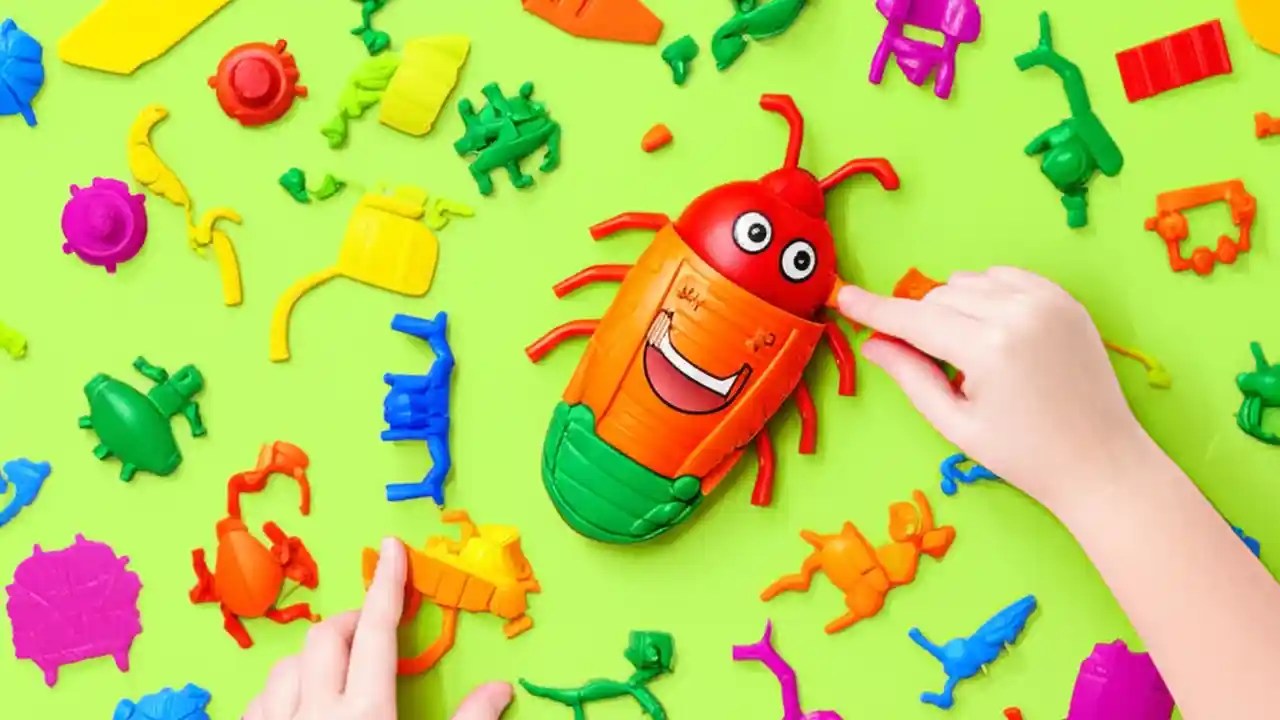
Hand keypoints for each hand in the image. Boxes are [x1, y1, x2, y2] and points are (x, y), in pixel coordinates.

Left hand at [243, 537, 513, 719]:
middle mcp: (314, 715)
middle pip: (327, 638)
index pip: (377, 631)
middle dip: (352, 621)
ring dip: (313, 659)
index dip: (387, 585)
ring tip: (337, 674)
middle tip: (375, 629)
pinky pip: (257, 705)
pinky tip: (298, 710)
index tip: (392, 548)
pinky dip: (280, 694)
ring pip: (285, 667)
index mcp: (365, 715)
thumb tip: (500, 691)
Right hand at [837, 267, 1157, 512]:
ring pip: (969, 281)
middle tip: (926, 359)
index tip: (845, 297)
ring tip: (966, 351)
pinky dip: (986, 292)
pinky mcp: (1065, 300)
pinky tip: (990, 326)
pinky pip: (1006, 276)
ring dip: (951, 305)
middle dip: (919, 320)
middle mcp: (1018, 313)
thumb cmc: (1024, 454)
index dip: (876, 309)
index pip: (915, 319)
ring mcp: (1047, 301)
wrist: (1102, 460)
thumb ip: (911, 376)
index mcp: (988, 349)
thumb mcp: (956, 424)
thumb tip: (873, 343)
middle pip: (939, 296)